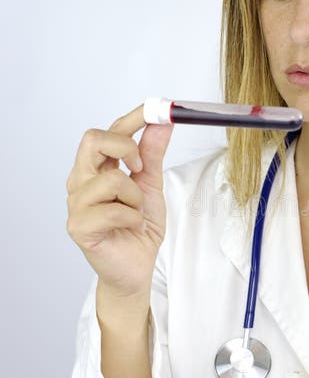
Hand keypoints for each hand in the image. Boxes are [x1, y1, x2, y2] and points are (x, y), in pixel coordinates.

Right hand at [66, 104, 172, 297]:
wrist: (137, 268)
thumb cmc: (139, 228)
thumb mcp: (152, 184)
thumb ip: (153, 153)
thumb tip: (163, 122)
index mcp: (95, 168)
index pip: (108, 131)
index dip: (132, 118)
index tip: (158, 109)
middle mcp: (81, 181)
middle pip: (92, 139)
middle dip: (126, 148)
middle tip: (142, 169)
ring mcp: (76, 204)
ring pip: (111, 179)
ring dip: (135, 196)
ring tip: (136, 213)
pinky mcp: (79, 227)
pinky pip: (112, 210)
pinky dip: (132, 218)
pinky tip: (130, 227)